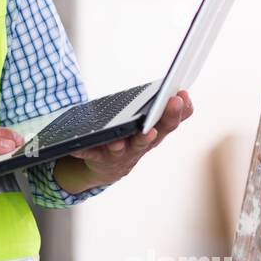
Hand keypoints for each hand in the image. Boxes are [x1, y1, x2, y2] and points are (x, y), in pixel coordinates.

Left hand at [60, 91, 193, 188]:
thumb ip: (167, 113)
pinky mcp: (101, 159)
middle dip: (163, 118)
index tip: (182, 94)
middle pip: (154, 134)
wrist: (109, 168)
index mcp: (155, 135)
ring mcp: (122, 154)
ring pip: (127, 148)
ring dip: (127, 142)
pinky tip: (77, 147)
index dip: (179, 110)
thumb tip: (183, 93)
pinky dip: (85, 150)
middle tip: (170, 102)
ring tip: (123, 137)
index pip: (171, 122)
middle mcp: (142, 146)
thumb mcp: (152, 127)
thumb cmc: (133, 140)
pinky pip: (92, 154)